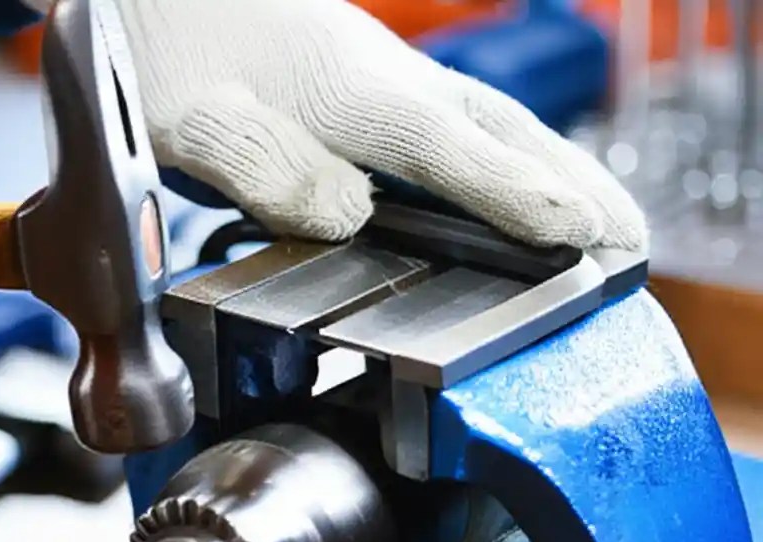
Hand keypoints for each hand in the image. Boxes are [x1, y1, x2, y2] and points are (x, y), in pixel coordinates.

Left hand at [116, 0, 646, 250]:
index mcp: (341, 91)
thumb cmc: (159, 47)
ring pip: (486, 123)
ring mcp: (379, 77)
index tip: (579, 237)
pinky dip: (503, 155)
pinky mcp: (365, 83)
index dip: (512, 195)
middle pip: (494, 130)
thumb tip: (347, 213)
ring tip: (604, 222)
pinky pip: (458, 123)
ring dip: (550, 168)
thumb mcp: (184, 118)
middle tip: (631, 244)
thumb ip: (258, 162)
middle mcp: (379, 80)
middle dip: (565, 184)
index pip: (446, 148)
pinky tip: (508, 183)